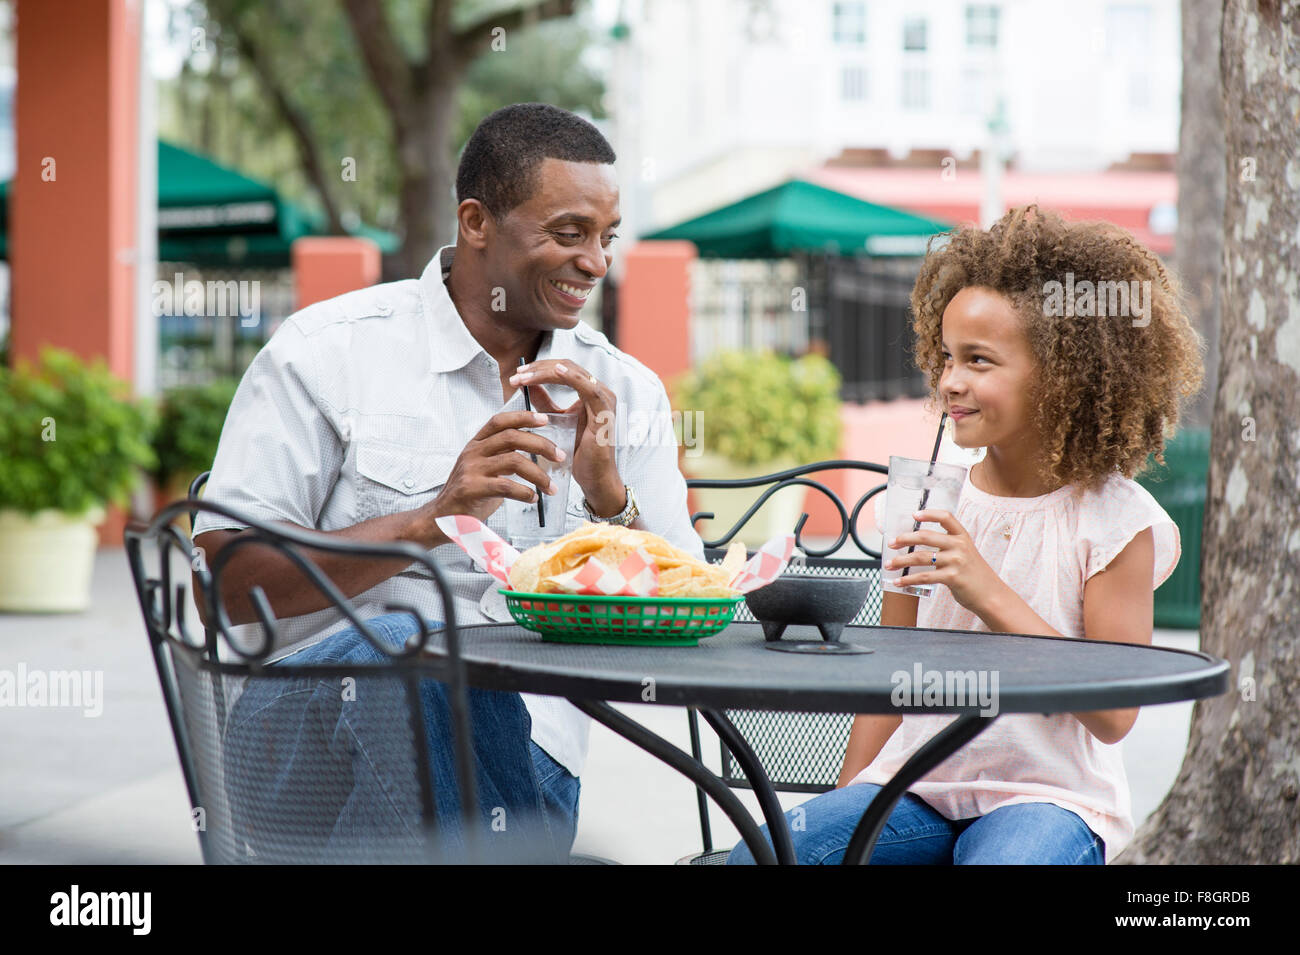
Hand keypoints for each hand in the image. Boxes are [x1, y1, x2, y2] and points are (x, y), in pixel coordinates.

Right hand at [421, 410, 565, 533]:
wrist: (444, 517)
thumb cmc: (469, 494)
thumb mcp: (484, 468)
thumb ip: (504, 457)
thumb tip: (536, 452)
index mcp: (476, 444)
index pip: (500, 421)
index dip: (523, 417)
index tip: (545, 419)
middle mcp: (473, 452)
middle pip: (511, 437)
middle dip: (540, 444)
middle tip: (559, 456)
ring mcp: (471, 469)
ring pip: (514, 461)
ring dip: (539, 474)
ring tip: (551, 486)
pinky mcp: (472, 488)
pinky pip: (506, 486)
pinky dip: (525, 493)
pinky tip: (532, 498)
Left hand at [508, 359, 624, 515]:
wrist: (593, 477)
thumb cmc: (579, 452)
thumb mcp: (557, 421)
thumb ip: (545, 403)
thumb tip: (527, 385)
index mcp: (590, 392)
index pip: (563, 369)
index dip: (540, 368)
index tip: (518, 374)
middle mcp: (599, 392)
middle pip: (567, 366)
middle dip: (539, 368)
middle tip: (517, 373)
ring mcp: (604, 400)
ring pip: (574, 373)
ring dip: (546, 372)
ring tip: (525, 376)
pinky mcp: (604, 412)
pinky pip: (588, 388)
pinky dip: (571, 378)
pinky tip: (555, 371)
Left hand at [885, 509, 1005, 614]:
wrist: (991, 595)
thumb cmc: (974, 575)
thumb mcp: (966, 554)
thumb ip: (948, 547)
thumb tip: (919, 546)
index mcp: (963, 537)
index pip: (946, 517)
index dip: (929, 514)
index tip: (914, 515)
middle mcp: (960, 546)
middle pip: (926, 536)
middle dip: (904, 539)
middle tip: (891, 543)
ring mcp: (956, 561)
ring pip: (920, 557)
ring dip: (901, 561)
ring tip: (889, 565)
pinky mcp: (952, 577)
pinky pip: (924, 576)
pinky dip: (908, 579)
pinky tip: (898, 582)